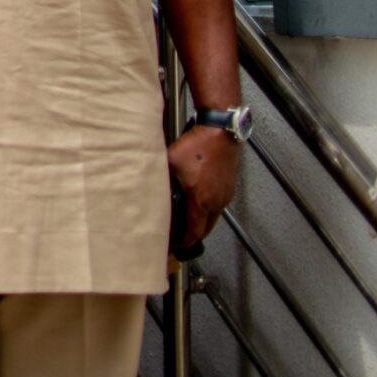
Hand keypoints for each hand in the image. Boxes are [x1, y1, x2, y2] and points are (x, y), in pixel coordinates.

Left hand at [167, 124, 240, 250]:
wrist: (220, 131)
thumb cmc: (198, 144)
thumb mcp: (169, 161)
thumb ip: (160, 178)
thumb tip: (147, 184)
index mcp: (201, 200)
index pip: (194, 232)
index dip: (184, 242)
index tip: (175, 245)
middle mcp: (216, 201)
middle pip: (205, 229)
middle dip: (192, 235)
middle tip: (180, 236)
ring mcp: (225, 195)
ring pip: (213, 218)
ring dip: (201, 222)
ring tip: (187, 221)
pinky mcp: (230, 186)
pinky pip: (219, 205)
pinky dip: (208, 209)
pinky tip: (199, 202)